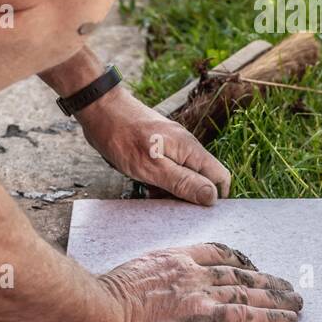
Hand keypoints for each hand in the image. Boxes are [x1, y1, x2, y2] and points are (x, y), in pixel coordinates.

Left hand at [79, 87, 231, 205]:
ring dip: (171, 190)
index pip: (220, 176)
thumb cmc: (123, 138)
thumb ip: (183, 182)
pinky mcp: (159, 147)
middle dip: (189, 196)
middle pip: (202, 178)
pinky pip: (169, 169)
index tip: (197, 211)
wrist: (100, 110)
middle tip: (166, 204)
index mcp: (190, 150)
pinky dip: (160, 181)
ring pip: (184, 175)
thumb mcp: (153, 168)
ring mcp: (173, 146)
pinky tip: (145, 185)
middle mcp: (186, 147)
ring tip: (151, 193)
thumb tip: (212, 197)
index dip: (214, 196)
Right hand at [92, 242, 301, 321]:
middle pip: (239, 272)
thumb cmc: (103, 298)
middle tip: (287, 285)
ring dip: (277, 298)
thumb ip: (152, 276)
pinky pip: (246, 316)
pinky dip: (271, 318)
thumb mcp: (133, 272)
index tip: (252, 265)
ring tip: (297, 302)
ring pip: (249, 292)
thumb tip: (154, 289)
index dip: (240, 260)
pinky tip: (287, 320)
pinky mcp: (204, 317)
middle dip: (266, 279)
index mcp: (174, 257)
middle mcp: (192, 271)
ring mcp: (199, 292)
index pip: (216, 252)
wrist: (101, 308)